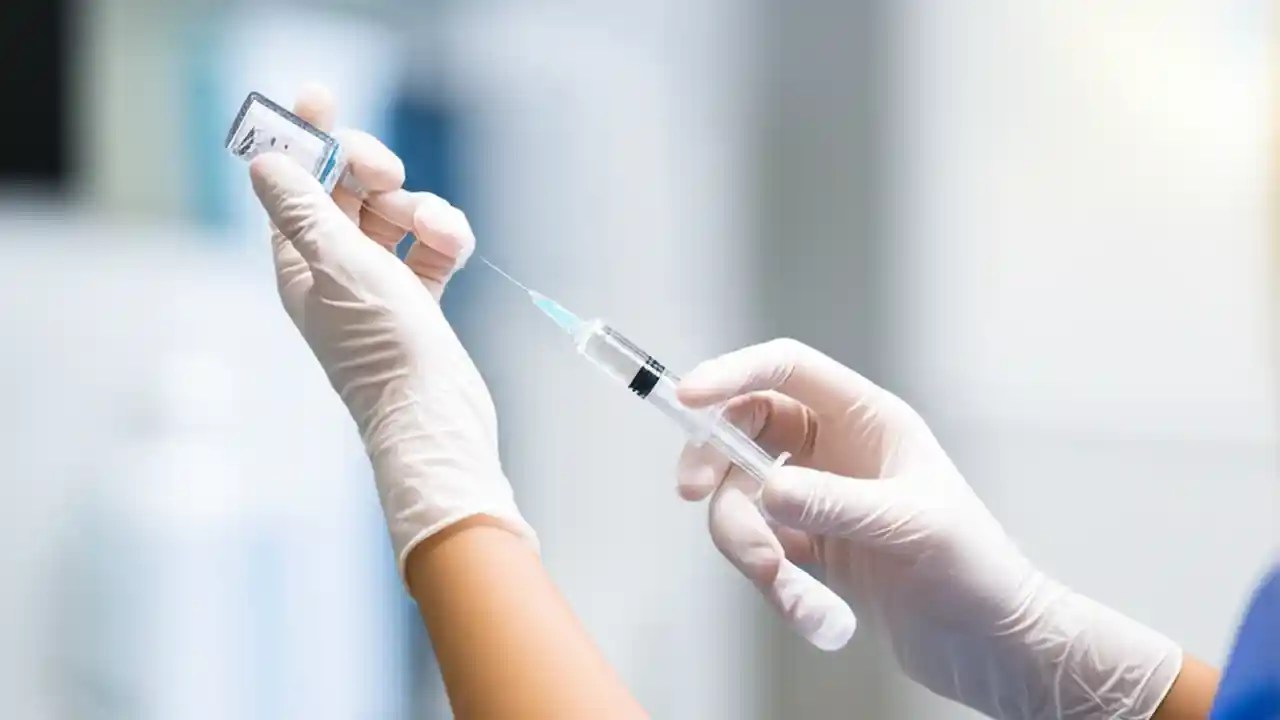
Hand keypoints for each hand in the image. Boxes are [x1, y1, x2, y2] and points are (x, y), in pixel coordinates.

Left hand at [250, 85, 535, 583]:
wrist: (437, 417)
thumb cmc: (384, 349)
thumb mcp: (338, 266)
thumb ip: (304, 210)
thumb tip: (264, 164)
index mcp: (300, 264)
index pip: (295, 187)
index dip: (304, 140)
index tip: (321, 97)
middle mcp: (335, 271)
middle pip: (347, 192)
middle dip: (370, 172)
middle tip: (385, 169)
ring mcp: (381, 285)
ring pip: (397, 215)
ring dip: (420, 209)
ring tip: (436, 230)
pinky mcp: (421, 299)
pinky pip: (431, 245)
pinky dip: (445, 237)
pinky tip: (455, 246)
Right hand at [677, 339, 1180, 718]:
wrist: (990, 646)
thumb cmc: (973, 570)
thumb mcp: (907, 526)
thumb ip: (833, 504)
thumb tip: (766, 488)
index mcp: (867, 419)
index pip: (785, 371)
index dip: (732, 373)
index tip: (687, 396)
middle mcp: (837, 451)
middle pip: (744, 432)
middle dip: (716, 466)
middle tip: (694, 494)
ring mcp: (820, 499)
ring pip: (743, 498)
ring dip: (748, 543)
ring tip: (787, 588)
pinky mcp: (811, 547)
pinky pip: (761, 548)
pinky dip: (770, 581)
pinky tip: (810, 611)